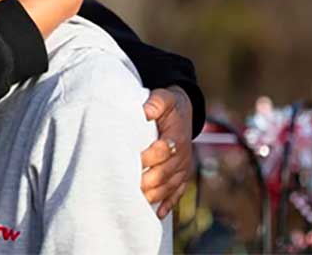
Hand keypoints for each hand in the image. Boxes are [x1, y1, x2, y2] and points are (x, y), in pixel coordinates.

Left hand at [140, 86, 193, 218]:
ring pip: (169, 186)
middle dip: (146, 181)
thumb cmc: (169, 106)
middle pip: (164, 173)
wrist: (184, 112)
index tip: (130, 160)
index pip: (162, 150)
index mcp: (177, 137)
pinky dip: (168, 204)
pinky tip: (157, 213)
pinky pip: (177, 192)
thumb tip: (145, 111)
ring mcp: (183, 168)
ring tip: (135, 201)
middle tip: (127, 187)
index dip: (147, 157)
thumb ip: (156, 102)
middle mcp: (182, 156)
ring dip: (153, 195)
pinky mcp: (182, 175)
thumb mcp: (164, 98)